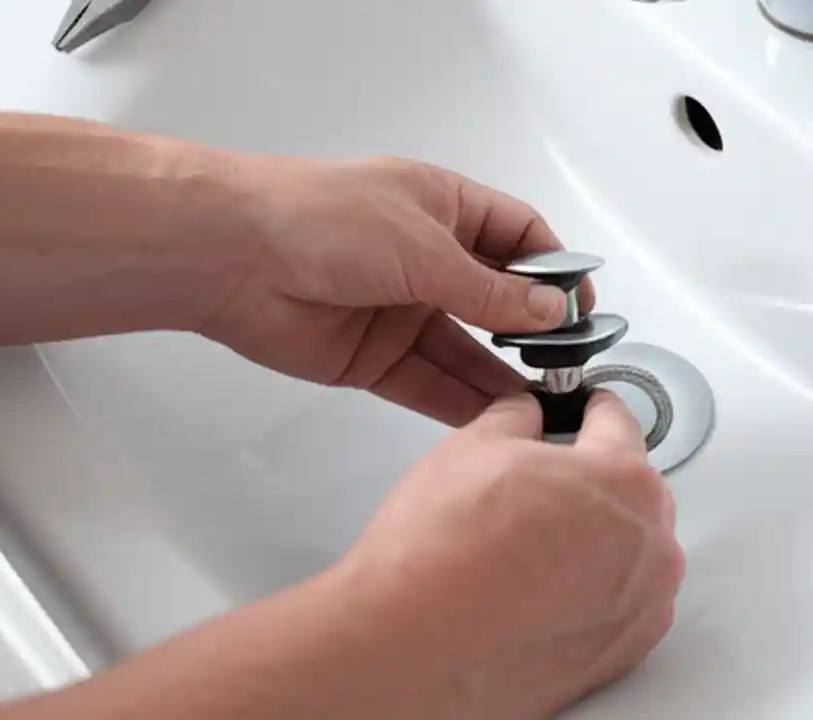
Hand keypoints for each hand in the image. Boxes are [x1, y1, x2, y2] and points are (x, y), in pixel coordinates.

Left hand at [200, 156, 593, 425]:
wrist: (231, 256)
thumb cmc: (317, 217)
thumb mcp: (422, 245)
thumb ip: (489, 288)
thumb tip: (549, 310)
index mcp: (443, 208)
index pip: (520, 236)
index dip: (554, 270)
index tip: (581, 307)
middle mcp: (427, 259)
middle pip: (498, 301)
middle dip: (534, 332)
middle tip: (567, 363)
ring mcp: (402, 310)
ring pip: (468, 351)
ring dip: (503, 376)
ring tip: (542, 402)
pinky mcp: (375, 357)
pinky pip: (430, 385)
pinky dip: (462, 403)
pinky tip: (496, 419)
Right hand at [330, 391, 683, 716]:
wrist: (416, 645)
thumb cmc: (443, 552)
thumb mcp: (476, 445)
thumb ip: (518, 417)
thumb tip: (526, 415)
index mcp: (625, 480)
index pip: (617, 421)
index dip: (585, 408)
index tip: (575, 410)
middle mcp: (651, 544)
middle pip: (630, 489)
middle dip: (590, 480)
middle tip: (535, 487)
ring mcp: (643, 605)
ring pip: (629, 549)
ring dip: (594, 538)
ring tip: (530, 545)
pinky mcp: (623, 652)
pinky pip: (621, 603)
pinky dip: (592, 591)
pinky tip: (539, 589)